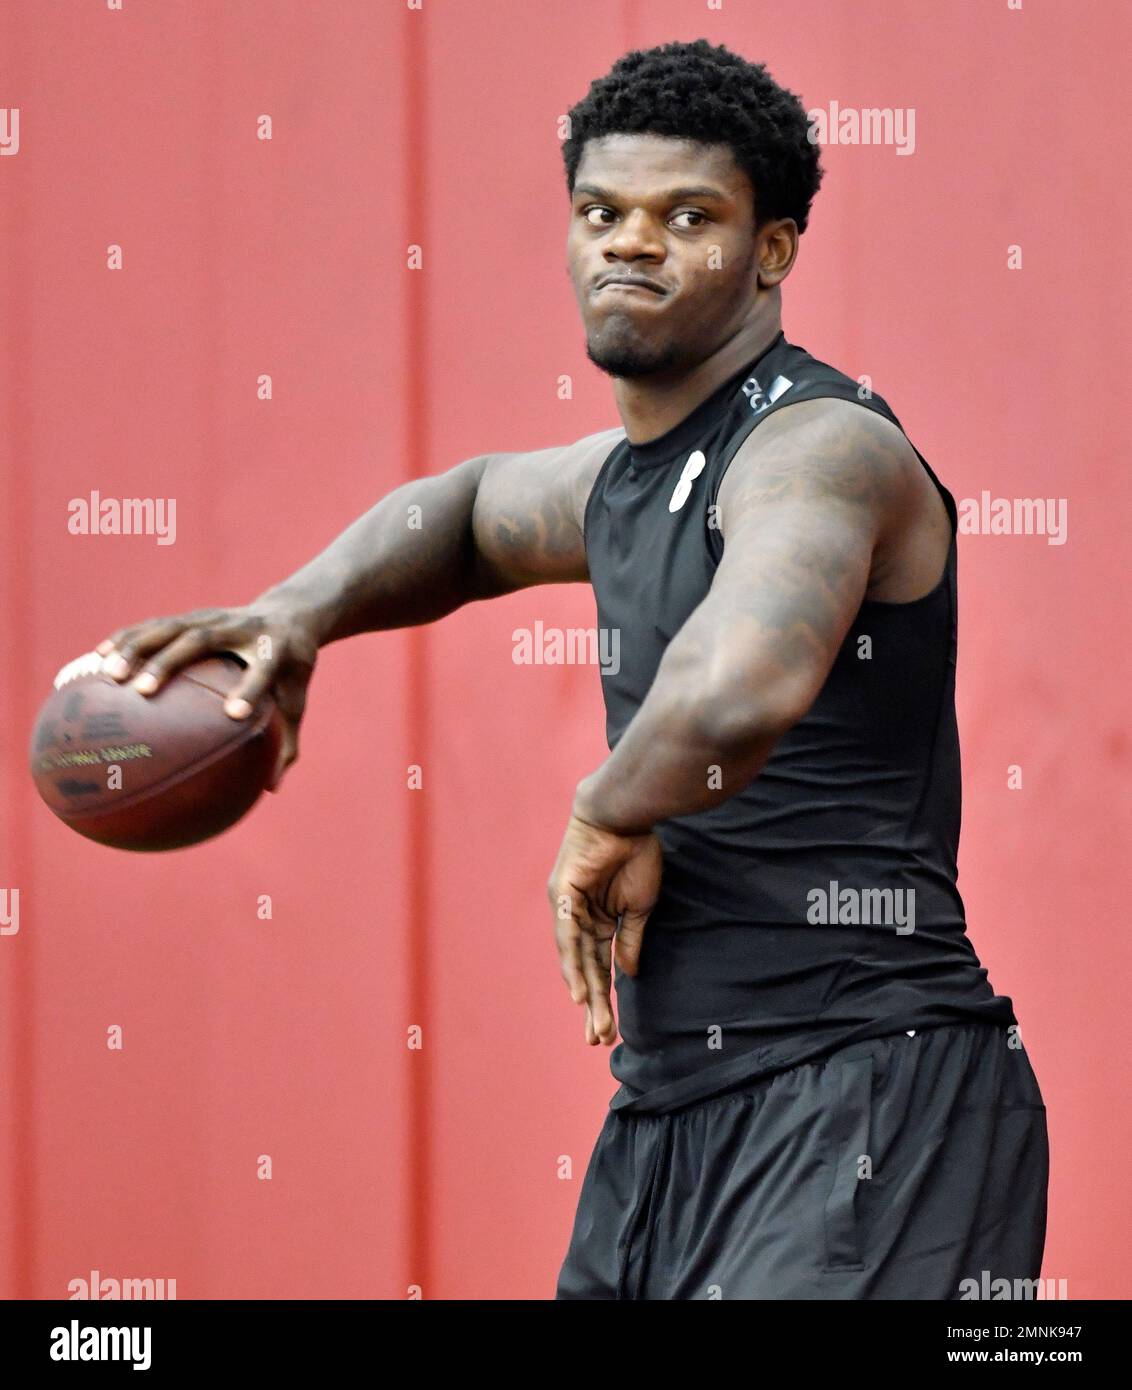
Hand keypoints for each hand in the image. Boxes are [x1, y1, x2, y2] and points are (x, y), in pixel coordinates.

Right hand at [94, 601, 319, 792]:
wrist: (289, 614)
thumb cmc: (290, 669)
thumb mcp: (297, 700)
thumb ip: (287, 742)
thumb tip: (271, 790)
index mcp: (274, 650)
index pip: (263, 670)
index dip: (250, 689)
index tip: (233, 715)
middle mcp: (241, 628)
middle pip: (202, 641)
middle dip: (170, 663)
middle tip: (143, 692)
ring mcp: (214, 617)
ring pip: (171, 627)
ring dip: (137, 647)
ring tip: (109, 676)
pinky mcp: (194, 615)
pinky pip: (156, 625)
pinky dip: (127, 638)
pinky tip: (97, 657)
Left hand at [547, 811, 662, 1045]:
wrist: (626, 817)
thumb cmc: (636, 854)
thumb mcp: (639, 906)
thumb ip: (630, 939)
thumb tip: (628, 974)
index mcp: (597, 920)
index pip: (599, 967)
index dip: (604, 997)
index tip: (611, 1029)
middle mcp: (578, 918)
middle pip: (585, 970)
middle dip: (593, 1006)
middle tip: (598, 1041)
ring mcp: (567, 907)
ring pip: (575, 959)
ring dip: (584, 993)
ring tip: (593, 1025)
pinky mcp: (563, 894)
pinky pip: (568, 934)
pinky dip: (572, 963)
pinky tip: (577, 991)